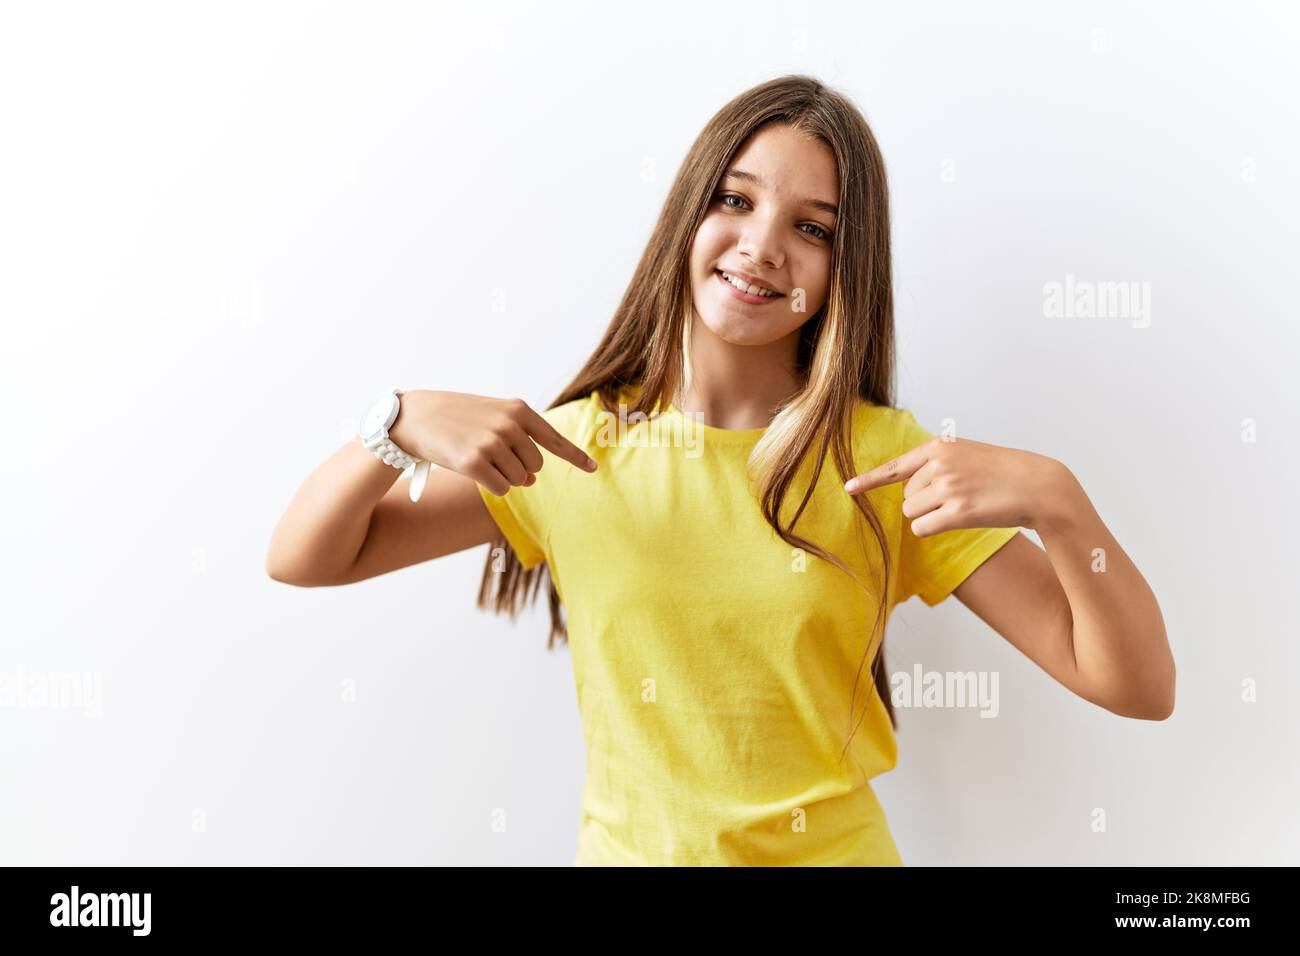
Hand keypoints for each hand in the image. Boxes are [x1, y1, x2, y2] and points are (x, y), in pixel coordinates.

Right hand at [389, 390, 596, 495]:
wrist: (416, 416)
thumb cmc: (459, 419)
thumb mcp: (493, 421)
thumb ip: (520, 445)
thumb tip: (533, 479)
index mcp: (518, 410)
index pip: (554, 439)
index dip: (575, 456)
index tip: (593, 469)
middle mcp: (509, 425)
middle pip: (535, 466)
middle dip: (519, 467)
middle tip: (491, 453)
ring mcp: (492, 443)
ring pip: (519, 479)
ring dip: (503, 476)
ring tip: (478, 456)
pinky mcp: (474, 463)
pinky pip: (501, 489)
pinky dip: (491, 485)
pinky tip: (472, 469)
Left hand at [843, 433, 1070, 535]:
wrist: (1039, 484)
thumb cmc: (1002, 472)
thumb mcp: (966, 455)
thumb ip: (936, 464)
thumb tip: (907, 491)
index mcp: (939, 448)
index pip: (895, 466)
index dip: (869, 480)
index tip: (848, 489)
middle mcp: (939, 465)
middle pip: (906, 497)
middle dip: (925, 502)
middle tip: (960, 496)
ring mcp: (948, 488)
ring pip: (912, 513)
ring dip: (931, 516)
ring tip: (963, 505)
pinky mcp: (957, 511)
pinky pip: (923, 528)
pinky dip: (933, 529)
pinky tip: (958, 519)